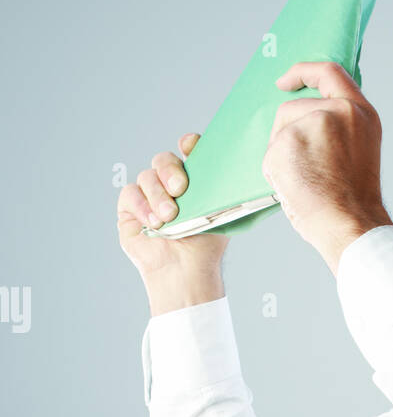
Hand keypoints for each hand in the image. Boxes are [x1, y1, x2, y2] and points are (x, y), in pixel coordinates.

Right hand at [117, 133, 228, 314]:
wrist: (186, 271)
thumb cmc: (205, 244)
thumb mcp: (219, 212)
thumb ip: (220, 189)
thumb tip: (238, 170)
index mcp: (192, 179)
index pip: (188, 151)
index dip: (188, 144)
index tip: (189, 145)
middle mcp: (168, 183)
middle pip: (163, 160)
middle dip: (170, 170)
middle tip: (180, 188)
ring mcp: (148, 194)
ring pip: (147, 177)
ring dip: (158, 195)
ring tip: (169, 217)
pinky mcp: (130, 208)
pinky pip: (130, 195)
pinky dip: (142, 206)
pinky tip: (154, 222)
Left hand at [262, 61, 391, 272]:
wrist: (350, 225)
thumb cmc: (353, 200)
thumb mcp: (358, 150)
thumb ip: (338, 127)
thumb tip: (301, 119)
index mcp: (361, 113)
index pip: (330, 73)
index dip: (303, 72)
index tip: (284, 81)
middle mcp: (338, 111)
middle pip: (293, 108)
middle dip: (286, 134)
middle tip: (301, 167)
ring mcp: (313, 123)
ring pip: (279, 131)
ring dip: (283, 155)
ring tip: (305, 181)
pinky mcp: (288, 141)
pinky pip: (270, 154)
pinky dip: (276, 173)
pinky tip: (295, 188)